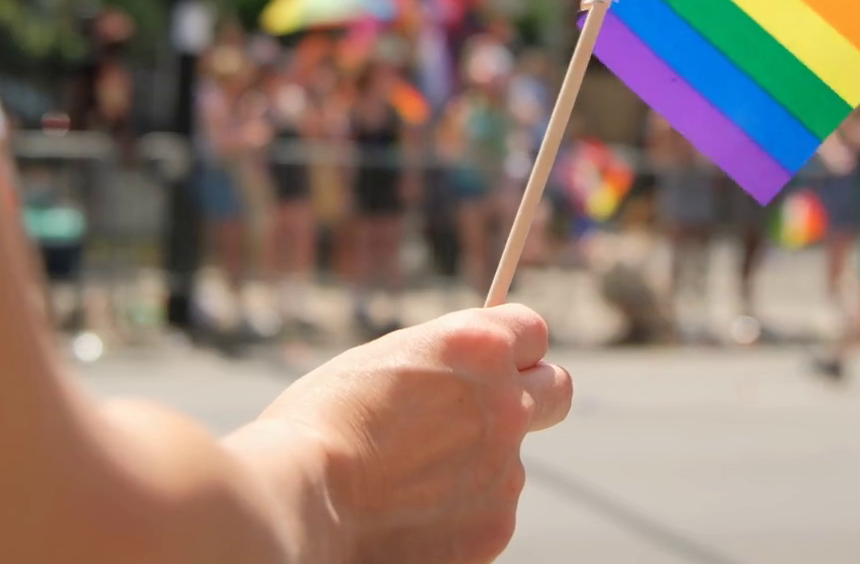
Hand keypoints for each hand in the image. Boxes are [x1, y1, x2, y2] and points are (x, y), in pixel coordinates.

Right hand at [226, 305, 571, 563]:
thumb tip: (458, 378)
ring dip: (475, 465)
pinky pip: (487, 511)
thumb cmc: (320, 424)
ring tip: (404, 480)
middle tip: (491, 413)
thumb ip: (440, 364)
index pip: (532, 330)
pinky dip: (458, 513)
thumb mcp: (384, 362)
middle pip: (558, 389)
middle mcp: (508, 403)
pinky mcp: (495, 527)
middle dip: (532, 396)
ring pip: (509, 460)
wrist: (301, 504)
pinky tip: (407, 514)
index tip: (494, 361)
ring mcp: (507, 470)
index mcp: (477, 347)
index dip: (512, 346)